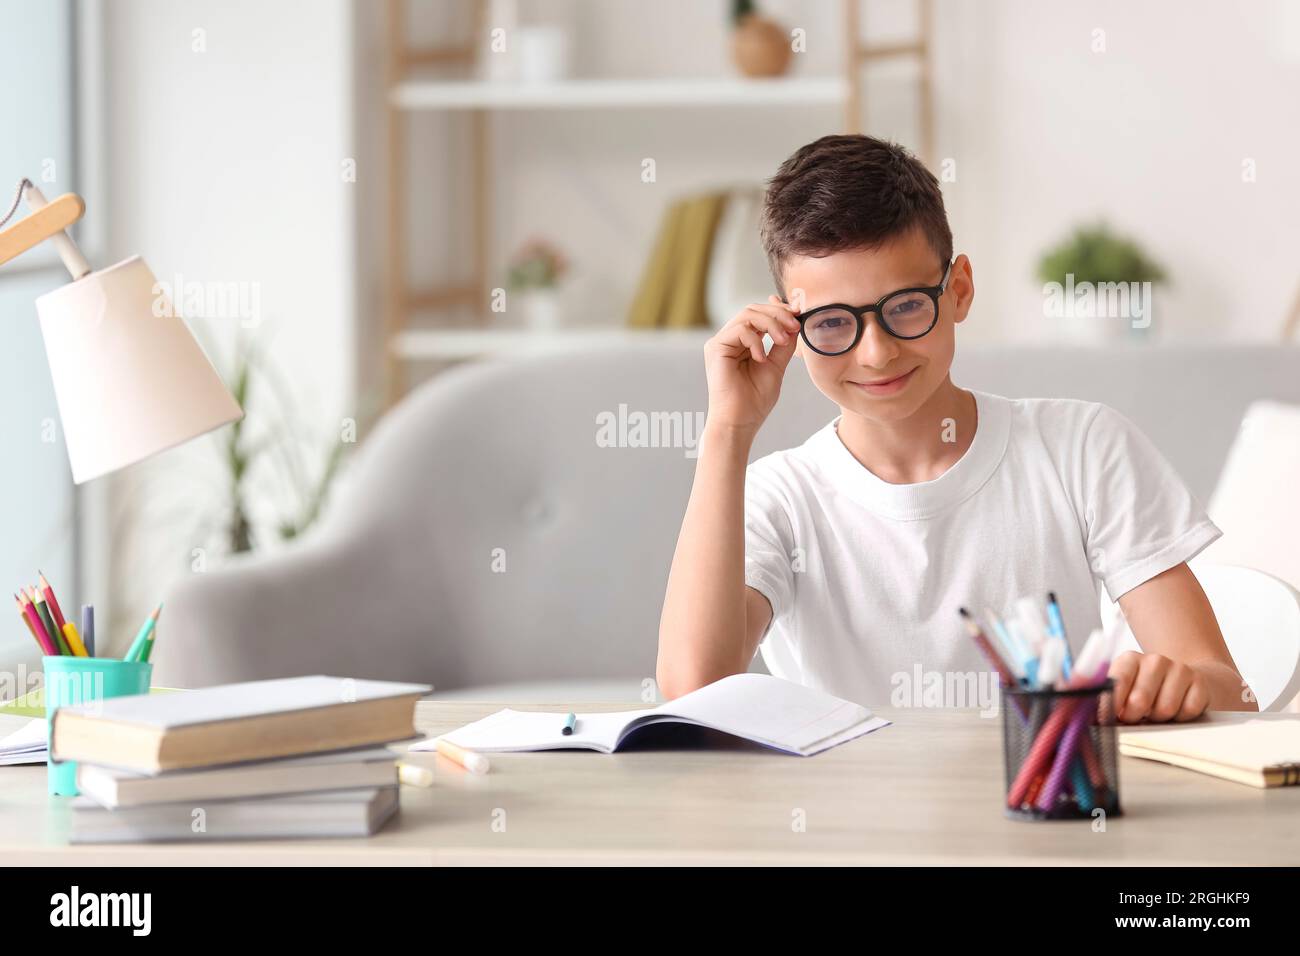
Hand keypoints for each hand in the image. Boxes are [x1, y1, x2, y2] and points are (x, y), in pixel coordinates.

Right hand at [703, 295, 801, 429]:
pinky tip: (761, 358)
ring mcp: (720, 342)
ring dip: (771, 324)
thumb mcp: (776, 366)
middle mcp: (729, 339)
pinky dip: (756, 341)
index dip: (778, 309)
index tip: (798, 313)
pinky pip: (740, 330)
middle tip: (795, 325)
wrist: (739, 422)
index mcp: (742, 343)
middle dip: (778, 313)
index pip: (759, 314)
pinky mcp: (715, 348)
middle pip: (753, 309)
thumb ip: (783, 344)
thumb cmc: (754, 401)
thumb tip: (794, 322)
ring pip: (747, 314)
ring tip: (782, 341)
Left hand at [1108, 651, 1210, 722]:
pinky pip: (1188, 711)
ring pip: (1165, 709)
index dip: (1110, 705)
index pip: (1116, 682)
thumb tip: (1089, 712)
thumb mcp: (1123, 690)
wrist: (1186, 681)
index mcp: (1130, 659)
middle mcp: (1155, 660)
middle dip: (1134, 716)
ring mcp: (1180, 669)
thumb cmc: (1146, 691)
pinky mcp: (1200, 683)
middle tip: (1134, 717)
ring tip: (1155, 712)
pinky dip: (1180, 718)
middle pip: (1140, 700)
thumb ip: (1106, 700)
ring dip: (1159, 718)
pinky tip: (1177, 710)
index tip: (1106, 718)